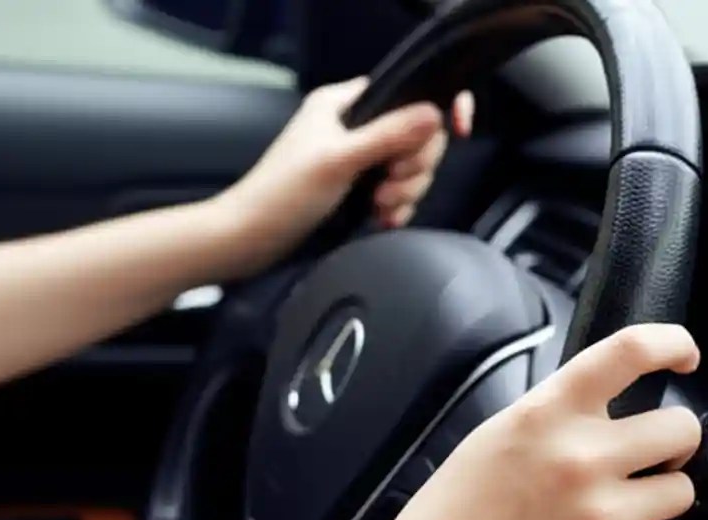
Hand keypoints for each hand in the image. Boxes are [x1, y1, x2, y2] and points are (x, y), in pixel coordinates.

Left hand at [218, 77, 473, 273]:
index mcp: (344, 103)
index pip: (405, 91)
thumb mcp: (338, 160)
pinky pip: (399, 193)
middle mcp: (354, 127)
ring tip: (381, 207)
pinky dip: (398, 207)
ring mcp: (358, 160)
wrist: (251, 240)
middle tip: (390, 184)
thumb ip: (387, 135)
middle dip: (414, 165)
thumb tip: (435, 114)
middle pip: (417, 135)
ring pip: (411, 167)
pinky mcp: (359, 190)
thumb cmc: (280, 195)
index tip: (456, 129)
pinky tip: (383, 219)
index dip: (434, 108)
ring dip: (406, 191)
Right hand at [367, 324, 701, 519]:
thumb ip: (554, 414)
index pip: (632, 350)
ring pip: (683, 491)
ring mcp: (603, 513)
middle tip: (647, 461)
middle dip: (672, 445)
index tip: (684, 354)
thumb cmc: (451, 519)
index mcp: (546, 413)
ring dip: (657, 500)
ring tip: (611, 513)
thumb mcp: (495, 437)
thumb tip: (608, 405)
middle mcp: (581, 456)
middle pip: (682, 428)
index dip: (674, 343)